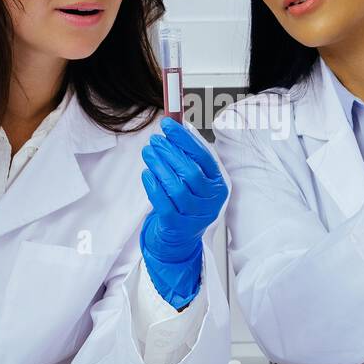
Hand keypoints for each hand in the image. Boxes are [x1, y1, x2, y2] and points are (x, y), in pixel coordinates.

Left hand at [139, 118, 228, 308]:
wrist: (181, 239)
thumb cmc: (187, 202)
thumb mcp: (194, 180)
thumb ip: (189, 155)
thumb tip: (179, 124)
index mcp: (217, 185)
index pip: (204, 158)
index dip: (185, 139)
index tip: (168, 125)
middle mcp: (210, 201)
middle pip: (190, 172)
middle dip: (170, 152)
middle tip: (154, 140)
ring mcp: (194, 215)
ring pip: (176, 187)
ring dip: (159, 166)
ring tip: (148, 152)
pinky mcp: (177, 226)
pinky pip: (163, 203)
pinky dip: (153, 186)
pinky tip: (146, 173)